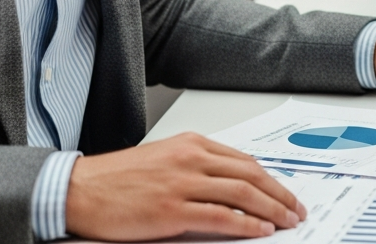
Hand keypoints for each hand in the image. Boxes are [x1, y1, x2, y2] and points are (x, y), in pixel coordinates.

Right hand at [65, 132, 306, 240]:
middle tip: (297, 209)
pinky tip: (260, 230)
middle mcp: (191, 158)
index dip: (271, 178)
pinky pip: (220, 216)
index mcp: (191, 144)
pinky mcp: (172, 210)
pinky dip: (245, 224)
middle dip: (280, 194)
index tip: (286, 192)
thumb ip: (196, 168)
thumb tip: (232, 188)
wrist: (78, 190)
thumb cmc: (115, 180)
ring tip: (287, 222)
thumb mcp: (163, 160)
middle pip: (251, 175)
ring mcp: (182, 183)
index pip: (244, 161)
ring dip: (272, 209)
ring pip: (242, 194)